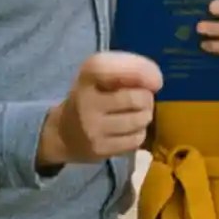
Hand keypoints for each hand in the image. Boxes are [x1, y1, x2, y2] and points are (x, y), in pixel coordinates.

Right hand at [39, 51, 162, 165]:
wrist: (62, 134)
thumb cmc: (89, 98)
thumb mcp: (98, 76)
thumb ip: (126, 69)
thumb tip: (156, 80)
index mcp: (86, 76)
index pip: (112, 68)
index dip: (140, 71)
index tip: (155, 80)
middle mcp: (86, 102)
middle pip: (135, 99)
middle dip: (147, 98)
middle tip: (142, 99)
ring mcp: (92, 128)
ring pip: (138, 120)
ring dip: (145, 115)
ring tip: (138, 113)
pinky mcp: (99, 149)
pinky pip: (135, 140)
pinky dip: (140, 132)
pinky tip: (131, 129)